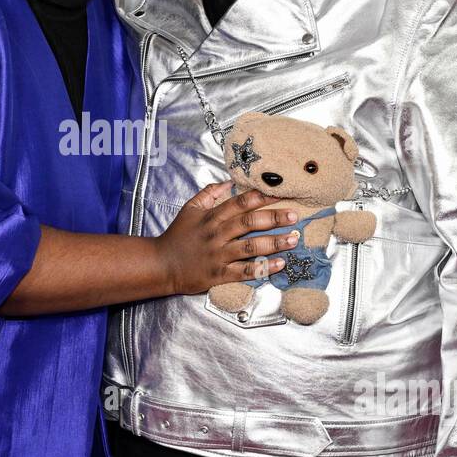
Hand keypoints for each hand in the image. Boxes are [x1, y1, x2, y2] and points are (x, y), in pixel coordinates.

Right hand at [153, 182, 300, 294]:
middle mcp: (217, 234)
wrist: (161, 264)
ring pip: (250, 247)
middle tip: (294, 216)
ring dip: (274, 242)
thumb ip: (209, 193)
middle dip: (274, 218)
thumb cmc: (177, 236)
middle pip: (249, 222)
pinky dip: (263, 268)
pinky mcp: (219, 274)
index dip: (262, 196)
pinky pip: (245, 271)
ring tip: (293, 239)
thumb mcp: (190, 208)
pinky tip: (280, 264)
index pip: (240, 202)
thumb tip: (229, 181)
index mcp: (211, 216)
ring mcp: (218, 255)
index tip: (281, 193)